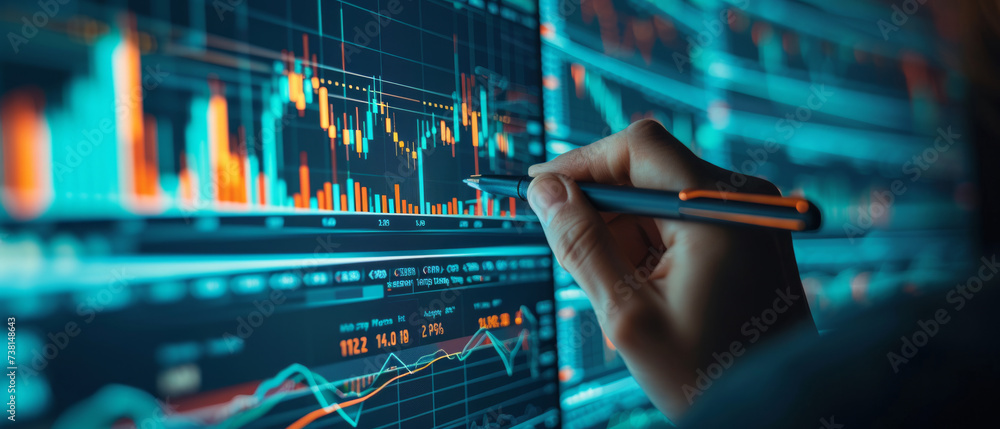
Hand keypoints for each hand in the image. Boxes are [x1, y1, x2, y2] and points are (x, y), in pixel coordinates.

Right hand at [527, 120, 814, 419]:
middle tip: (587, 269)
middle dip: (605, 214)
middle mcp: (739, 198)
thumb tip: (544, 191)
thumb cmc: (707, 374)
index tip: (540, 190)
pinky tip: (653, 296)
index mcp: (717, 211)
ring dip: (627, 238)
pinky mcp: (744, 232)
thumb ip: (581, 244)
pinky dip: (652, 249)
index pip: (636, 148)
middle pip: (646, 172)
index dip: (580, 163)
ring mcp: (746, 214)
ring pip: (657, 199)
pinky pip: (679, 220)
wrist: (771, 409)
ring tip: (632, 299)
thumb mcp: (627, 314)